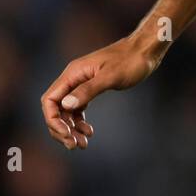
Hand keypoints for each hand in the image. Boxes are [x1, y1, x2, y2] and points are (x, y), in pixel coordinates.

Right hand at [41, 34, 162, 149]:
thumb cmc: (130, 60)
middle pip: (56, 109)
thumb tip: (66, 105)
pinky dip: (80, 122)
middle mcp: (73, 78)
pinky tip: (89, 131)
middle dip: (62, 129)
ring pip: (67, 111)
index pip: (50, 100)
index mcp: (73, 73)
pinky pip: (78, 108)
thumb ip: (88, 90)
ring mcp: (82, 83)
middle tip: (74, 145)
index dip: (53, 120)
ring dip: (71, 129)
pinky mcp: (92, 87)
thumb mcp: (110, 76)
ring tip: (83, 144)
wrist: (145, 50)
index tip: (66, 134)